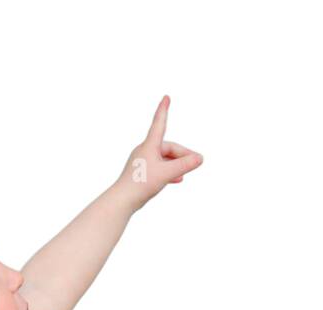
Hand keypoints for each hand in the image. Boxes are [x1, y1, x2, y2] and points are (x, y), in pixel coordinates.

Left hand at [114, 95, 203, 212]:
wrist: (122, 200)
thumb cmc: (141, 183)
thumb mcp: (167, 173)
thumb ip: (184, 165)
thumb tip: (200, 158)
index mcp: (149, 145)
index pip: (159, 123)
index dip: (163, 110)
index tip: (166, 97)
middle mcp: (145, 150)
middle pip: (168, 147)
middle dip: (182, 154)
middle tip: (196, 162)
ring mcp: (143, 162)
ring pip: (164, 159)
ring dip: (177, 164)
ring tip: (187, 172)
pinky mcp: (142, 173)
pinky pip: (159, 168)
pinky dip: (169, 171)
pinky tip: (178, 179)